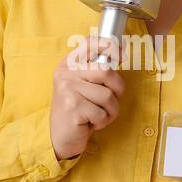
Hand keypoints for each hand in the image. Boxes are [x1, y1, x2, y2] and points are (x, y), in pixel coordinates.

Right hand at [50, 35, 125, 159]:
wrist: (60, 137)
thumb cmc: (77, 110)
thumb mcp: (82, 85)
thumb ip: (95, 70)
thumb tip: (119, 53)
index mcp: (68, 64)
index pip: (89, 43)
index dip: (110, 45)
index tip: (121, 56)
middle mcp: (66, 74)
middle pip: (106, 71)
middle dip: (117, 89)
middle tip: (109, 101)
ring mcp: (68, 90)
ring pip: (108, 95)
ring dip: (110, 110)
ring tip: (97, 115)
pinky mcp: (73, 109)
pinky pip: (103, 113)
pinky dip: (103, 122)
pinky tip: (90, 123)